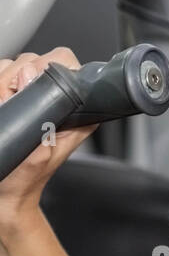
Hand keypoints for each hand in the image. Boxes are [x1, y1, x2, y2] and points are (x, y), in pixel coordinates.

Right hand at [0, 48, 97, 229]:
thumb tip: (30, 77)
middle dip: (14, 75)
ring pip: (12, 66)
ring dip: (1, 81)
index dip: (46, 65)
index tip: (27, 85)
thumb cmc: (24, 179)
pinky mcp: (11, 100)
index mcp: (74, 112)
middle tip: (8, 100)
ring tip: (2, 106)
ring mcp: (31, 98)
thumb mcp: (37, 154)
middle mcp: (55, 101)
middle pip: (33, 60)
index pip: (67, 64)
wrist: (5, 194)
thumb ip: (38, 117)